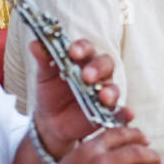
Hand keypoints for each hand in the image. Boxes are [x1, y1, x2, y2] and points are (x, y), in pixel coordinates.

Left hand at [31, 39, 132, 157]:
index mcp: (82, 60)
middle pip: (105, 64)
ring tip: (104, 97)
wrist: (50, 119)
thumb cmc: (51, 91)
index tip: (73, 52)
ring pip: (114, 87)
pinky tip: (128, 114)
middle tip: (87, 76)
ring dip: (111, 91)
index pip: (86, 48)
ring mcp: (104, 92)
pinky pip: (121, 112)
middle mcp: (98, 73)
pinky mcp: (108, 112)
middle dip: (97, 68)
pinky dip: (126, 113)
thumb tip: (35, 44)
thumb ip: (43, 59)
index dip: (82, 48)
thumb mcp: (44, 76)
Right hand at [31, 127, 163, 163]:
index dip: (137, 135)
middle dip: (153, 156)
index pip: (121, 134)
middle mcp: (102, 162)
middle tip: (158, 161)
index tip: (145, 140)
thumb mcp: (73, 159)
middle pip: (138, 152)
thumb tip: (118, 151)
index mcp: (90, 149)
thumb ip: (95, 152)